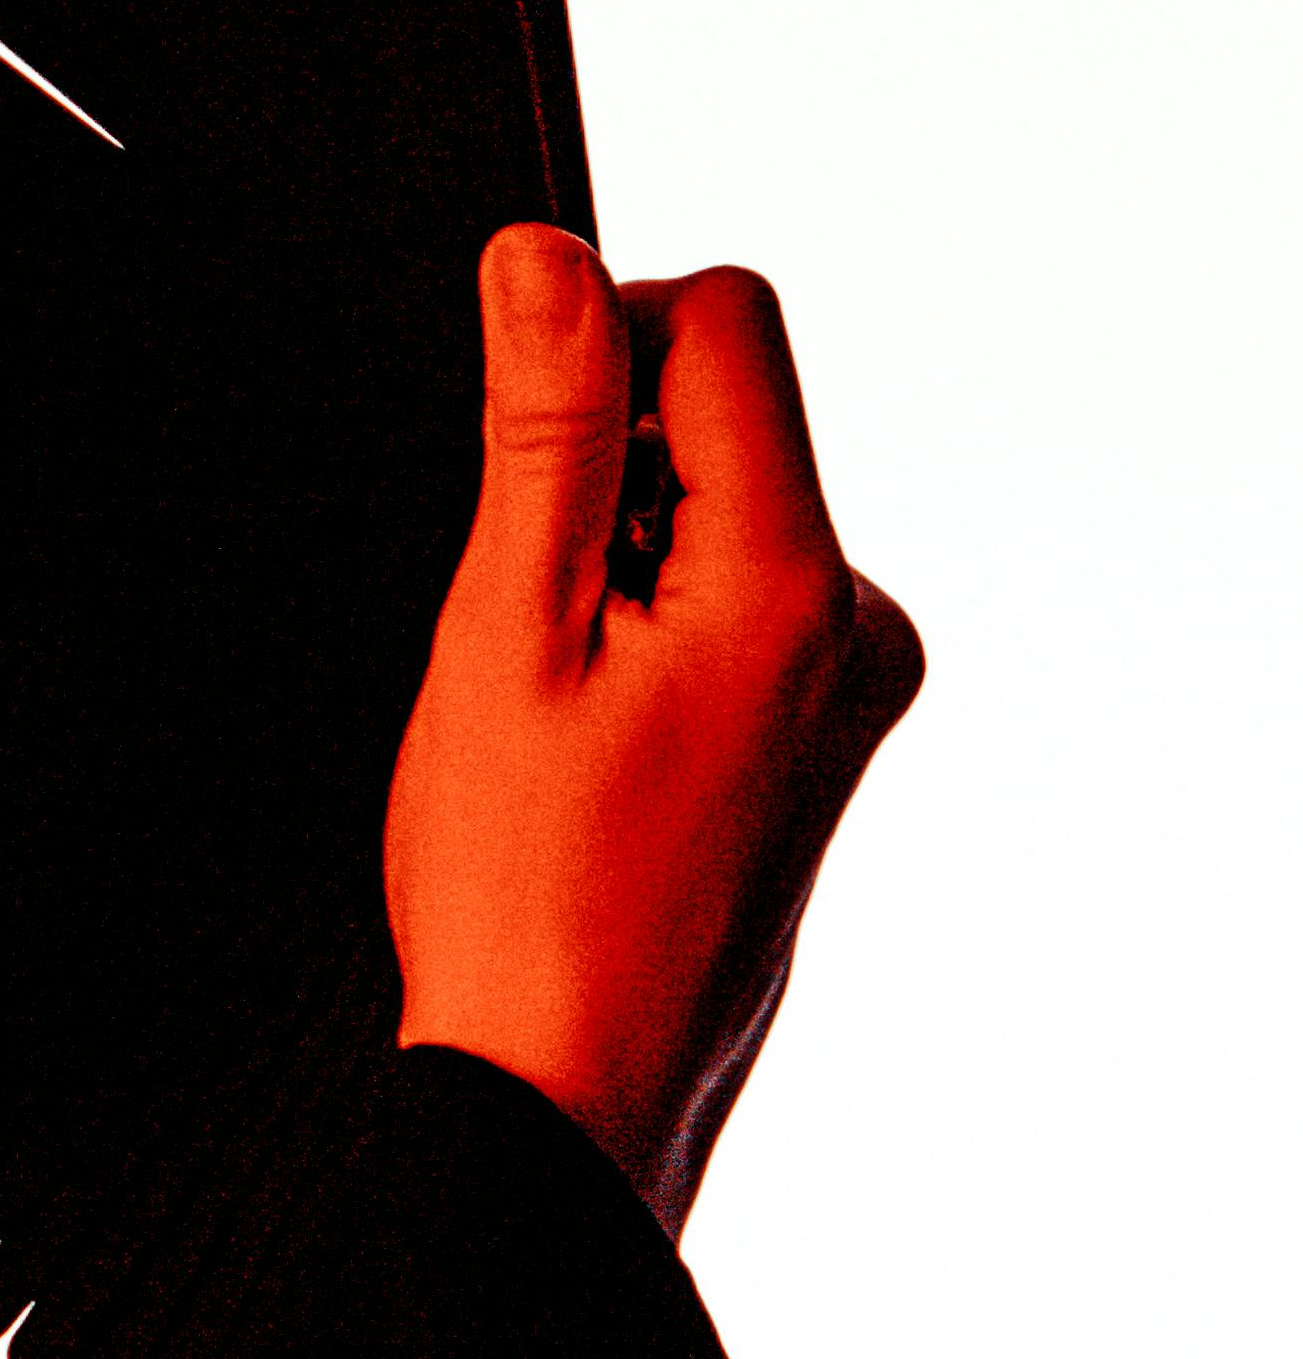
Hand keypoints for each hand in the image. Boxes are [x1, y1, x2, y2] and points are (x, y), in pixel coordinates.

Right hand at [382, 225, 925, 1232]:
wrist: (563, 1099)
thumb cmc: (523, 905)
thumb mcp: (502, 631)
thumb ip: (540, 429)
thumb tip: (546, 259)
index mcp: (793, 587)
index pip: (725, 325)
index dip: (598, 336)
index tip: (517, 439)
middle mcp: (855, 626)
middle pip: (723, 420)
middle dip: (599, 475)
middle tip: (523, 624)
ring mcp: (846, 686)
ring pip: (715, 514)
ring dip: (612, 563)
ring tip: (551, 707)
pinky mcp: (818, 734)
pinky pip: (729, 603)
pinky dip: (642, 632)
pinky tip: (588, 743)